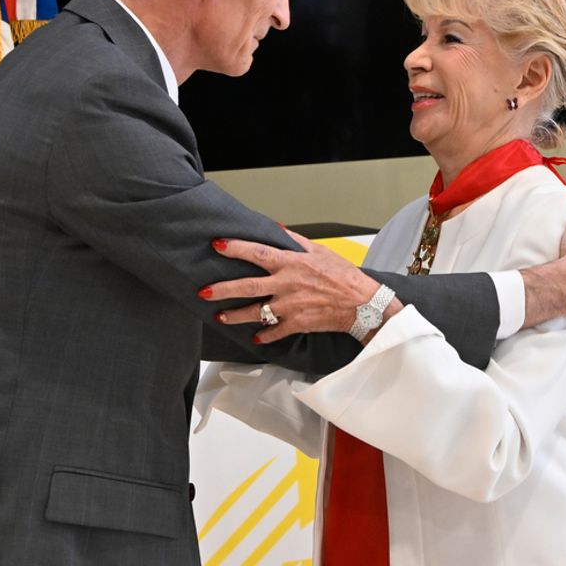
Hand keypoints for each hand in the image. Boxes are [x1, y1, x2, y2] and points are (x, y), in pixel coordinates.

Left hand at [200, 229, 383, 342]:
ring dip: (235, 315)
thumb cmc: (343, 275)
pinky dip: (264, 335)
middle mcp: (286, 285)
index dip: (236, 248)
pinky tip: (255, 337)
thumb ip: (295, 240)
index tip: (218, 245)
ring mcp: (290, 306)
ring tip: (220, 317)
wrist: (361, 303)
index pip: (257, 253)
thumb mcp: (319, 251)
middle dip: (222, 289)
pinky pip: (274, 331)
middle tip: (204, 291)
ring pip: (255, 313)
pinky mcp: (297, 323)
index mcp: (291, 264)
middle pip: (247, 287)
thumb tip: (277, 228)